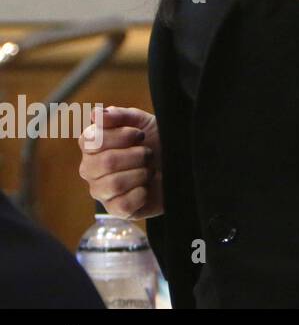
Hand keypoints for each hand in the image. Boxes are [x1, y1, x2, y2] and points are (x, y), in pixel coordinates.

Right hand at [77, 106, 163, 220]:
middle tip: (148, 153)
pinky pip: (123, 204)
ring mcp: (102, 191)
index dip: (120, 135)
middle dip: (136, 155)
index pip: (90, 140)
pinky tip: (147, 187)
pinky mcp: (117, 210)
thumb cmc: (158, 141)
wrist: (181, 163)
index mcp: (93, 146)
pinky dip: (141, 193)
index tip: (140, 134)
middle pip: (105, 163)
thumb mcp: (143, 122)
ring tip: (150, 169)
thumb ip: (119, 115)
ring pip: (114, 184)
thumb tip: (95, 114)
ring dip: (141, 173)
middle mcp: (91, 170)